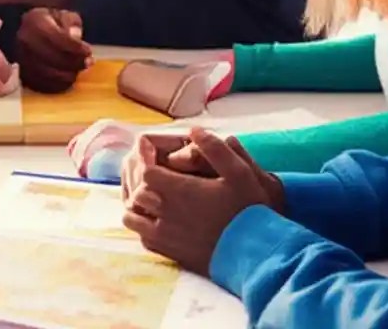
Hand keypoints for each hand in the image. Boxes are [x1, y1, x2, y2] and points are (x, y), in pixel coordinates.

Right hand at [15, 8, 91, 92]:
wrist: (32, 31)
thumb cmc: (52, 22)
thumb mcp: (65, 15)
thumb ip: (72, 24)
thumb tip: (75, 36)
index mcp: (34, 21)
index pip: (57, 37)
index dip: (75, 47)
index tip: (88, 51)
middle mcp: (24, 40)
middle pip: (52, 57)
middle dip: (73, 62)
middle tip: (88, 63)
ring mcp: (21, 58)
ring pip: (47, 73)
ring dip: (67, 75)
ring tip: (78, 70)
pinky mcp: (23, 74)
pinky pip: (42, 84)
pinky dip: (58, 85)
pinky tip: (69, 79)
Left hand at [122, 128, 284, 275]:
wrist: (255, 256)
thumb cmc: (249, 212)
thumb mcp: (240, 173)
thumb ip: (216, 149)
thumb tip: (194, 130)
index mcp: (179, 192)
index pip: (145, 171)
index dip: (147, 159)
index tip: (156, 154)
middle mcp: (166, 214)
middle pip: (136, 193)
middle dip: (141, 180)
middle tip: (153, 173)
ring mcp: (165, 236)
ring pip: (132, 218)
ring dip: (137, 205)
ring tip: (152, 197)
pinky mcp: (170, 254)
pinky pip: (143, 239)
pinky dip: (144, 227)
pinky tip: (159, 221)